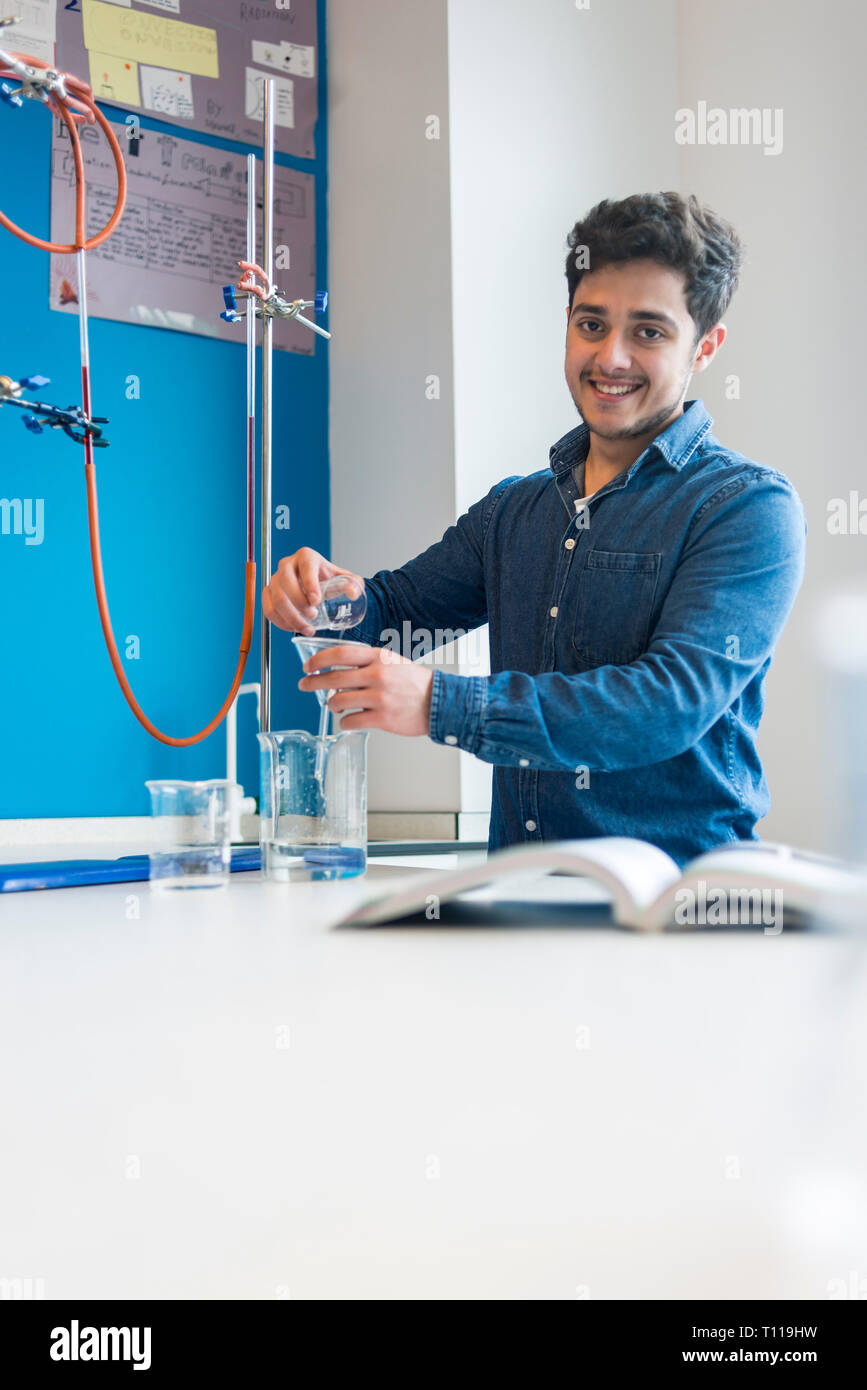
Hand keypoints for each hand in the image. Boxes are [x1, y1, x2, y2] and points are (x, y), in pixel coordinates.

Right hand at [262, 547, 363, 635]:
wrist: (317, 586)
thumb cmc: (329, 580)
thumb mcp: (345, 580)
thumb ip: (355, 585)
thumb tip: (353, 592)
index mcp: (306, 557)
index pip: (306, 567)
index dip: (310, 584)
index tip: (317, 601)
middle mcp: (287, 564)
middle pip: (285, 581)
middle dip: (298, 602)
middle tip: (313, 616)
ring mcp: (275, 578)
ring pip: (275, 598)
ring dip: (290, 616)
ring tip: (307, 628)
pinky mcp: (268, 593)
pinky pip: (268, 608)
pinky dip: (280, 621)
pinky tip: (293, 627)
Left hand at [299, 643, 433, 735]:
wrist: (440, 703)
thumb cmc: (416, 683)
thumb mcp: (393, 662)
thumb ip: (368, 663)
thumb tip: (339, 669)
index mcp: (379, 657)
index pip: (339, 654)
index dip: (319, 660)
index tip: (308, 665)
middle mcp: (377, 675)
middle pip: (332, 678)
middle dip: (312, 682)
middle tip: (304, 685)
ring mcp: (379, 697)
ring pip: (338, 701)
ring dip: (331, 704)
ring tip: (335, 705)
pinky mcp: (381, 718)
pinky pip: (350, 721)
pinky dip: (345, 721)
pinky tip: (349, 719)